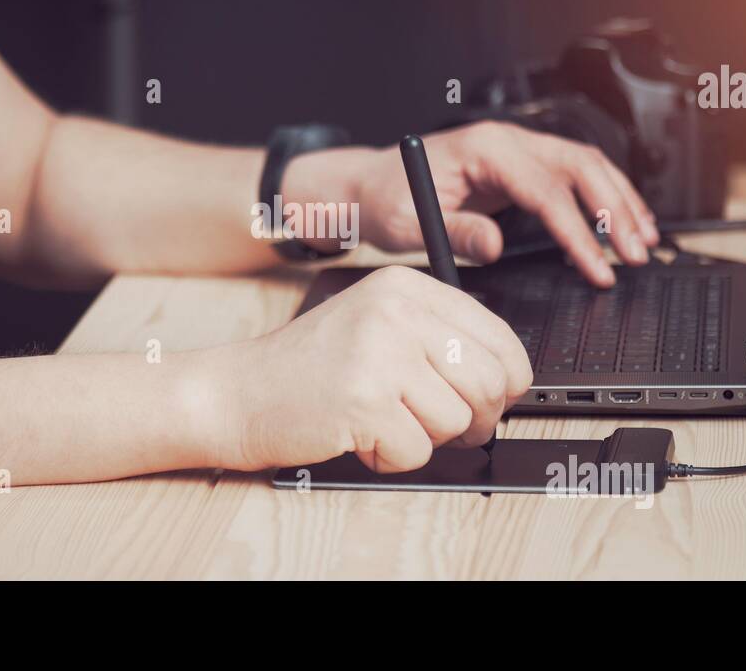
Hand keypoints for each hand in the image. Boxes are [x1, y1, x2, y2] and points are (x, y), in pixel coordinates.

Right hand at [203, 265, 531, 471]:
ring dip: (424, 438)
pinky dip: (392, 458)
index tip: (487, 399)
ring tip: (382, 421)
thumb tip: (508, 379)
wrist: (237, 392)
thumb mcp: (377, 325)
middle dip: (474, 419)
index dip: (506, 383)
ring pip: (457, 421)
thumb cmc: (308, 367)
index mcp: (406, 287)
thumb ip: (439, 337)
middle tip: (438, 425)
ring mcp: (380, 354)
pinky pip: (417, 452)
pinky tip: (361, 436)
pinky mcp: (364, 401)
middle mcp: (396, 312)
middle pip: (489, 383)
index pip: (501, 339)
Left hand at [286, 121, 659, 286]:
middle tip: (636, 255)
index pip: (545, 189)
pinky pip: (572, 176)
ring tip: (643, 242)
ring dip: (618, 202)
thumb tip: (495, 246)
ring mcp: (517, 149)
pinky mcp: (520, 166)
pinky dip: (602, 198)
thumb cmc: (386, 200)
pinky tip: (621, 224)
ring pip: (585, 166)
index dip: (577, 232)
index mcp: (483, 149)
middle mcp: (506, 141)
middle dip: (614, 211)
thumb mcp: (409, 224)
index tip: (596, 268)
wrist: (370, 184)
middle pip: (579, 167)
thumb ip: (454, 231)